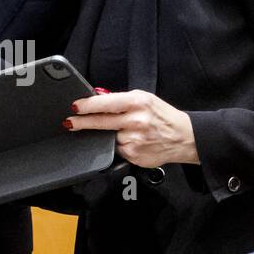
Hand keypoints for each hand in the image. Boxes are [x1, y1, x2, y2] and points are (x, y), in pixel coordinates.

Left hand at [64, 90, 197, 168]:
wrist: (184, 137)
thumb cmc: (162, 116)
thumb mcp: (144, 99)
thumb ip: (121, 99)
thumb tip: (97, 98)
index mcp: (137, 102)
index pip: (105, 103)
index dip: (87, 105)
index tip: (75, 106)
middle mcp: (135, 120)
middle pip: (101, 121)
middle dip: (82, 122)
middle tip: (70, 122)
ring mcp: (134, 139)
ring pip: (107, 137)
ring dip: (105, 135)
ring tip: (122, 131)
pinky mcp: (133, 154)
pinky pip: (116, 149)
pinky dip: (117, 145)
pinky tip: (130, 141)